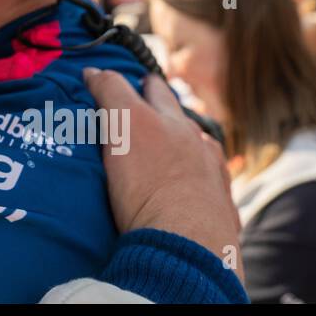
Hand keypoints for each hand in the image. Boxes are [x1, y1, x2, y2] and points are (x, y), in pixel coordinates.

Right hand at [85, 67, 241, 277]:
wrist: (187, 245)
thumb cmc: (148, 184)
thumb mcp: (123, 127)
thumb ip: (110, 92)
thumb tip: (94, 70)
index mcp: (175, 123)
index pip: (153, 89)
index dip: (137, 82)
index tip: (127, 82)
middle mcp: (200, 145)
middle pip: (181, 118)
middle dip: (166, 111)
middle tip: (146, 113)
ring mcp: (216, 179)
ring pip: (201, 152)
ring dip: (186, 149)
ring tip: (167, 158)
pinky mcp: (222, 212)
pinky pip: (210, 190)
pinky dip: (198, 186)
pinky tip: (187, 197)